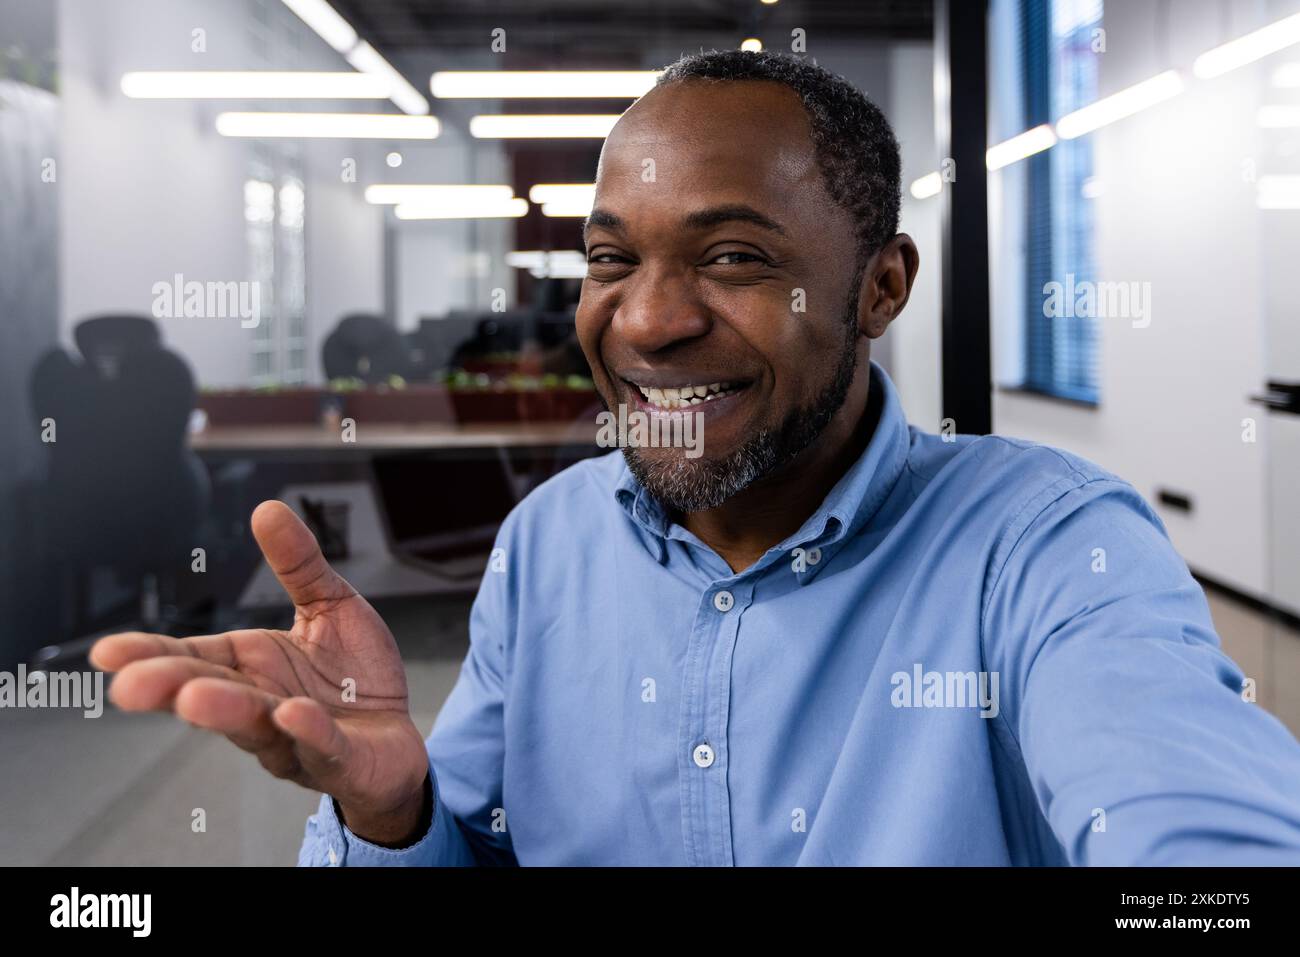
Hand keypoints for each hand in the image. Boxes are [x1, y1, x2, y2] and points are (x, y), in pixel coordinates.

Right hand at [90, 501, 429, 845]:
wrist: (396, 736)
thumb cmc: (355, 676)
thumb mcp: (329, 605)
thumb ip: (298, 564)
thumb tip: (267, 509)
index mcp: (251, 665)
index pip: (193, 659)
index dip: (151, 656)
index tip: (107, 652)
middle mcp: (262, 705)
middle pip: (210, 696)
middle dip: (172, 689)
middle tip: (131, 685)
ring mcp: (295, 740)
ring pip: (255, 727)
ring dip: (226, 713)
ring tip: (195, 699)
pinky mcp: (341, 761)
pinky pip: (321, 747)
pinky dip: (306, 733)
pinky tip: (292, 715)